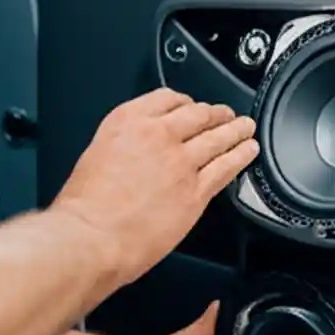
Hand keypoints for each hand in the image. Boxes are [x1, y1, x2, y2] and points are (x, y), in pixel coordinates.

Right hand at [51, 89, 257, 287]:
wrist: (92, 236)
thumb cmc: (85, 206)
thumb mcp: (98, 154)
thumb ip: (126, 145)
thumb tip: (141, 151)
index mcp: (129, 121)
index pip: (167, 98)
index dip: (186, 102)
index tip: (191, 106)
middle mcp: (158, 134)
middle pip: (198, 114)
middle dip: (215, 114)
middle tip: (225, 115)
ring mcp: (181, 162)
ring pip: (218, 137)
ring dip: (236, 130)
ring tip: (246, 128)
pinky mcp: (196, 191)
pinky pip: (226, 167)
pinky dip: (241, 156)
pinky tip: (248, 152)